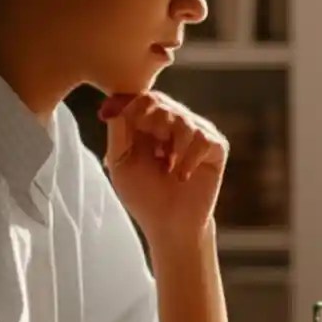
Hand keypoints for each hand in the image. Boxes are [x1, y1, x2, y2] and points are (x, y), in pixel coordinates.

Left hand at [100, 92, 228, 243]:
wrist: (170, 223)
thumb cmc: (143, 195)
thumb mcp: (120, 161)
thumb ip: (119, 131)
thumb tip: (117, 105)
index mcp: (151, 123)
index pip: (141, 98)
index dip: (126, 104)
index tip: (104, 115)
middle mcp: (176, 123)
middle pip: (161, 102)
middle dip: (151, 125)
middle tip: (153, 152)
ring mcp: (198, 133)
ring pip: (182, 120)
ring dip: (171, 146)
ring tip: (168, 168)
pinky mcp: (217, 147)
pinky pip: (202, 139)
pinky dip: (188, 159)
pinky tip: (183, 176)